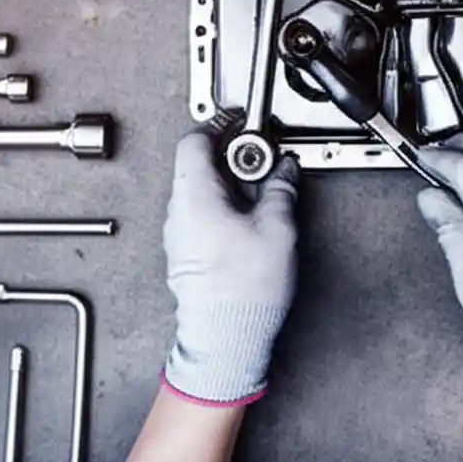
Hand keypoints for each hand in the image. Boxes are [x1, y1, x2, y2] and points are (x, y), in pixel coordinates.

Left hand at [161, 132, 299, 405]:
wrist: (225, 338)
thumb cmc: (243, 291)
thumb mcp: (277, 230)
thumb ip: (280, 191)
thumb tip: (285, 171)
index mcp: (194, 196)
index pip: (194, 140)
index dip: (218, 125)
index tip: (239, 123)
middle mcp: (178, 212)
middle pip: (196, 164)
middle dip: (230, 156)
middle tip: (260, 160)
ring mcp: (178, 233)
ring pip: (199, 190)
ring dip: (228, 183)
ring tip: (259, 193)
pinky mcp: (184, 253)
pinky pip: (199, 215)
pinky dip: (222, 206)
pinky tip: (247, 220)